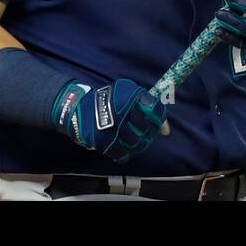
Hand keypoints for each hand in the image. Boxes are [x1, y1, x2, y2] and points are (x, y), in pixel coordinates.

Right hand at [52, 78, 168, 163]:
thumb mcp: (127, 92)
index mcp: (130, 96)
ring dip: (138, 143)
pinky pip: (123, 154)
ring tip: (131, 138)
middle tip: (141, 130)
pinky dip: (125, 152)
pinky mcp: (104, 142)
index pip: (154, 110)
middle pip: (147, 130)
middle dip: (147, 132)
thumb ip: (148, 106)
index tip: (158, 124)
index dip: (159, 119)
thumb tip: (166, 131)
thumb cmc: (109, 100)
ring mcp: (113, 129)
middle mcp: (122, 112)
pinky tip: (122, 145)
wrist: (79, 109)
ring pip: (137, 144)